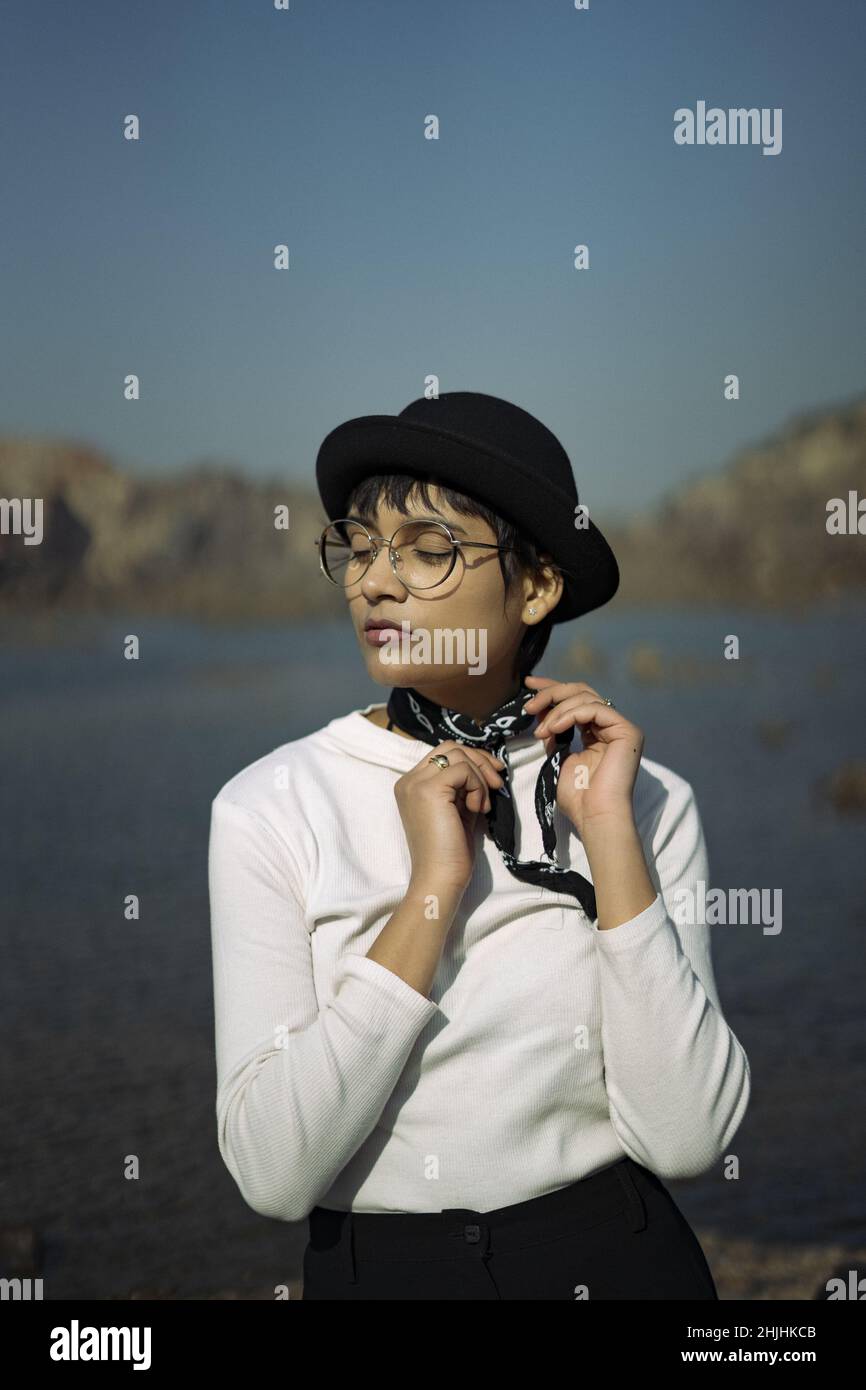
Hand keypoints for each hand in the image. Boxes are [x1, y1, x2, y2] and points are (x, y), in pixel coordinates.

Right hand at [393, 740, 505, 890]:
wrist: (440, 878)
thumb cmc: (450, 852)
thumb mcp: (458, 810)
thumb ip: (463, 787)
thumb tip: (485, 766)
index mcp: (412, 785)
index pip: (443, 754)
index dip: (472, 760)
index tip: (493, 778)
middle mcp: (409, 780)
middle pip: (450, 747)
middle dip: (480, 761)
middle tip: (497, 784)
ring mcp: (415, 783)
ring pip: (458, 755)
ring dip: (480, 777)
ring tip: (482, 806)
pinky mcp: (428, 789)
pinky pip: (463, 770)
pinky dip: (477, 787)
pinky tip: (476, 810)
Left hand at [523, 675, 643, 836]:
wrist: (595, 816)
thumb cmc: (578, 797)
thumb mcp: (559, 757)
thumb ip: (555, 733)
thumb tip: (541, 712)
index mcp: (597, 732)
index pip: (575, 700)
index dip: (552, 688)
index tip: (528, 684)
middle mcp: (611, 726)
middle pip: (580, 692)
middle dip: (551, 693)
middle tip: (528, 705)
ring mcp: (621, 727)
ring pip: (585, 696)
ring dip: (556, 708)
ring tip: (540, 730)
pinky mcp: (627, 731)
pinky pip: (595, 708)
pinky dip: (570, 714)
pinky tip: (554, 728)